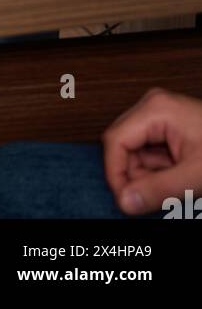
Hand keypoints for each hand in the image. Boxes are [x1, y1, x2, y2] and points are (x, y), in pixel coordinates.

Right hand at [102, 88, 201, 215]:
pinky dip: (158, 173)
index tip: (125, 200)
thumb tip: (125, 201)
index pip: (116, 140)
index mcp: (156, 109)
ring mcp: (160, 117)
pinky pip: (149, 154)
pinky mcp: (167, 129)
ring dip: (147, 176)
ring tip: (174, 188)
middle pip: (123, 146)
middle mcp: (154, 108)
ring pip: (135, 152)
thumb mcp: (196, 176)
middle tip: (152, 199)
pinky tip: (177, 180)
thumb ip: (159, 190)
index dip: (115, 173)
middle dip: (134, 176)